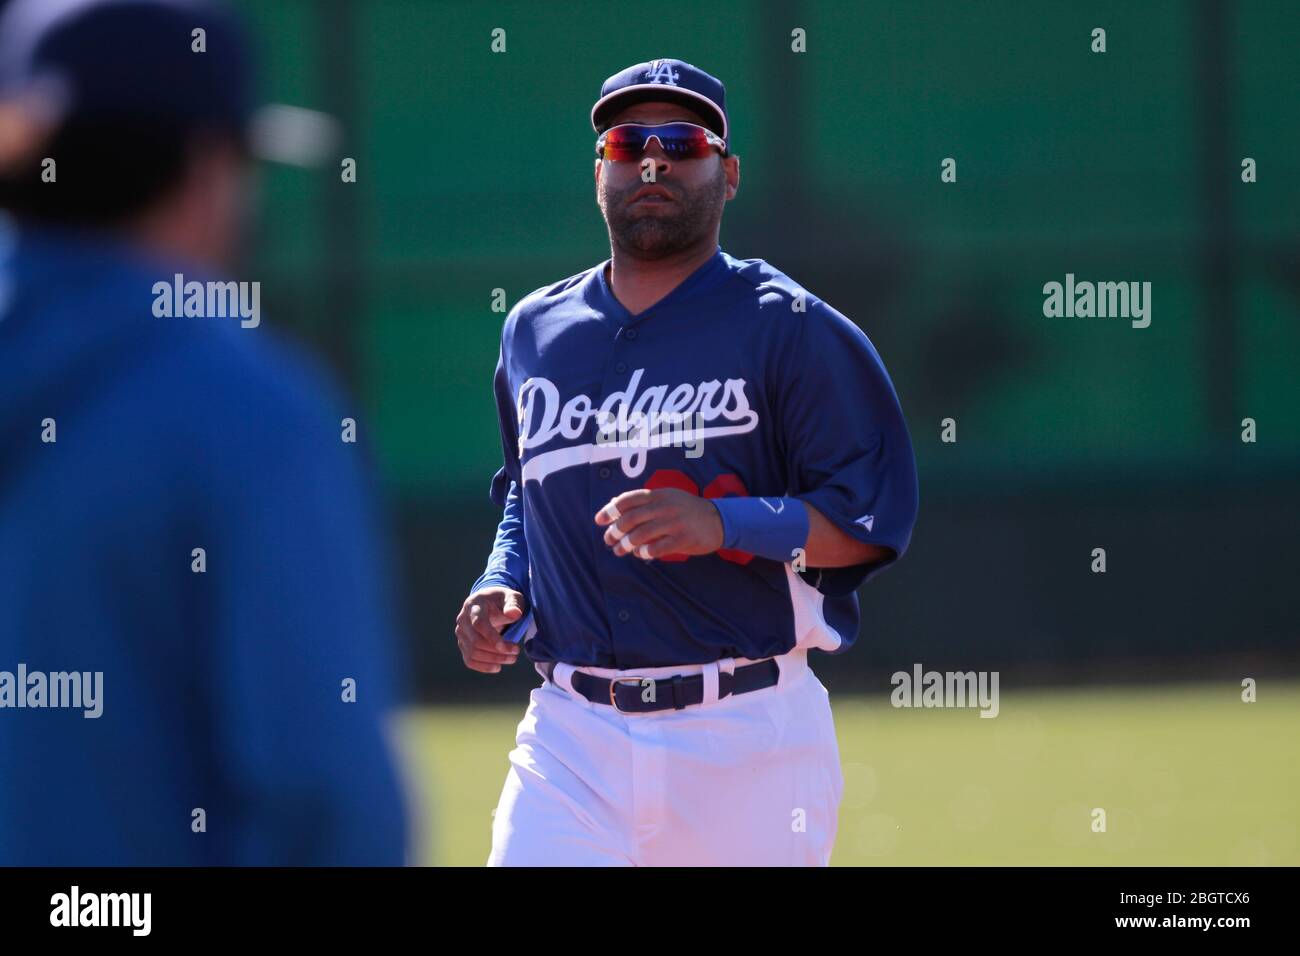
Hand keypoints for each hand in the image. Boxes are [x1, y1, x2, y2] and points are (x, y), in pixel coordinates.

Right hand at [454, 587, 524, 673]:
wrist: (488, 603)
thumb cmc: (502, 600)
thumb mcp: (511, 597)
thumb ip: (514, 604)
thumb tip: (514, 614)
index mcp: (474, 605)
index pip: (479, 623)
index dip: (492, 637)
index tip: (507, 648)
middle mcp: (463, 620)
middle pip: (476, 641)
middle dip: (497, 651)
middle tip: (516, 652)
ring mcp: (461, 633)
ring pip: (472, 653)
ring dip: (493, 660)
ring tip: (511, 658)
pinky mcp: (463, 644)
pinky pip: (469, 660)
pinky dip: (483, 666)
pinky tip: (498, 666)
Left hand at [595, 487, 724, 560]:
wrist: (718, 520)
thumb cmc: (686, 509)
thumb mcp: (666, 497)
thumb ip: (642, 500)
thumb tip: (614, 502)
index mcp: (659, 494)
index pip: (628, 499)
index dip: (610, 510)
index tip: (599, 520)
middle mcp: (665, 506)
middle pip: (631, 519)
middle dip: (615, 530)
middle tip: (608, 539)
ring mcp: (674, 523)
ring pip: (641, 535)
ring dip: (626, 545)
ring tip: (619, 551)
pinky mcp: (682, 539)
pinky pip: (656, 548)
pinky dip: (643, 552)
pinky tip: (639, 554)